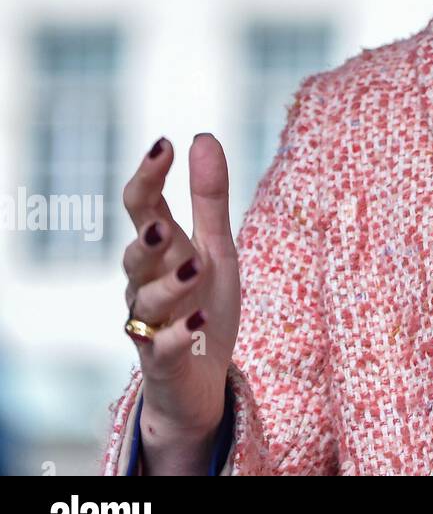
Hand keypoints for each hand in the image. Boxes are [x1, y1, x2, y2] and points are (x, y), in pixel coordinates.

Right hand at [121, 134, 241, 472]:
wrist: (201, 378)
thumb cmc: (203, 301)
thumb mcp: (216, 246)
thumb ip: (209, 197)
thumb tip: (203, 136)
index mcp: (161, 250)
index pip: (144, 206)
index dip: (149, 177)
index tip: (163, 144)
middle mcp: (146, 283)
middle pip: (135, 254)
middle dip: (147, 238)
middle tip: (162, 223)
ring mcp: (150, 323)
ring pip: (146, 300)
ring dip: (169, 284)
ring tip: (194, 269)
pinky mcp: (163, 360)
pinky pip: (162, 347)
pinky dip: (177, 333)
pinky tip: (197, 320)